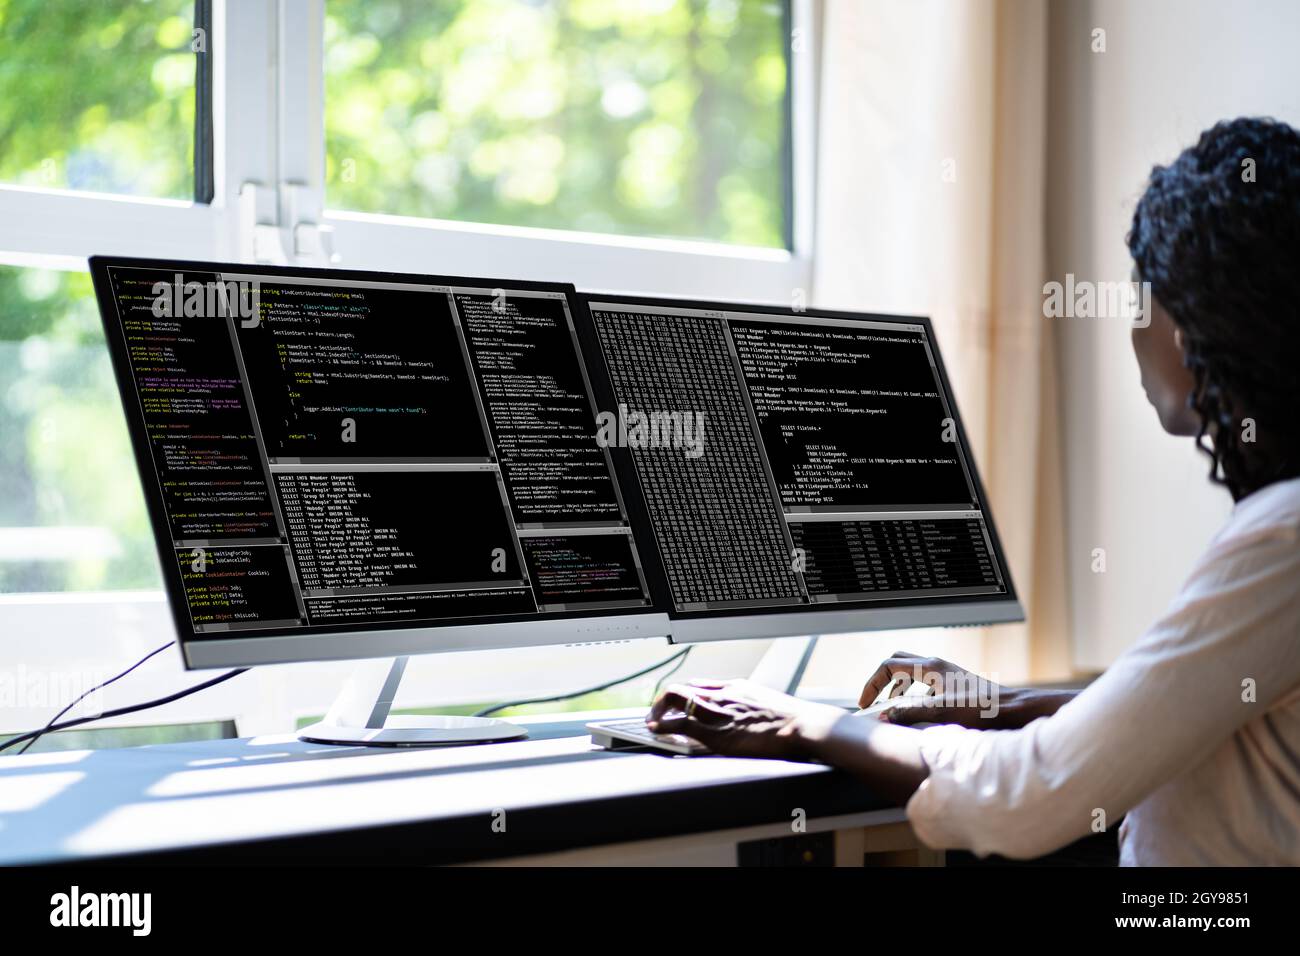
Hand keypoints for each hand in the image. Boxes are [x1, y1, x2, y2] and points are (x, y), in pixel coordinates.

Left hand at [647, 678, 844, 759]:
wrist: (803, 726)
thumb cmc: (791, 720)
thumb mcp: (767, 704)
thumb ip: (750, 706)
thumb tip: (745, 715)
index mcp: (737, 687)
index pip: (699, 684)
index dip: (683, 693)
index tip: (675, 702)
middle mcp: (724, 694)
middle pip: (683, 688)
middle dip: (665, 700)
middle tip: (657, 713)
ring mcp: (719, 711)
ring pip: (678, 699)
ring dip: (659, 711)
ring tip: (651, 722)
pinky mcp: (718, 732)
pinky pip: (683, 724)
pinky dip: (665, 726)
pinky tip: (658, 731)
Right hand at [858, 651, 1017, 728]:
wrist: (1013, 710)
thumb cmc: (983, 709)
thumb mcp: (941, 712)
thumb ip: (910, 712)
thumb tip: (885, 716)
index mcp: (930, 666)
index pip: (888, 666)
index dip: (872, 684)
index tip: (865, 704)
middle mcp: (936, 665)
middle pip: (897, 663)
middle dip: (881, 682)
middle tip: (875, 702)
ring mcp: (946, 673)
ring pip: (911, 673)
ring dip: (897, 690)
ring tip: (894, 711)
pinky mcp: (954, 684)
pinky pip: (924, 684)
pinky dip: (913, 695)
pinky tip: (918, 714)